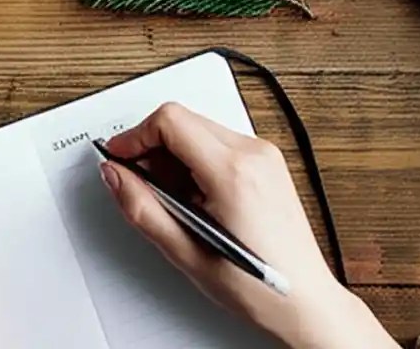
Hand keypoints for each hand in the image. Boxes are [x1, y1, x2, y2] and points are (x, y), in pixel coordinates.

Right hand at [100, 103, 396, 348]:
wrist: (303, 300)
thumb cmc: (258, 286)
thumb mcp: (186, 253)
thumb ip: (142, 208)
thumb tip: (115, 176)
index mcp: (233, 173)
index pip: (170, 120)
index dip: (135, 136)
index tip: (119, 157)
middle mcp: (254, 155)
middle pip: (182, 119)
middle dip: (152, 147)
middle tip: (143, 185)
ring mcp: (265, 156)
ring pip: (198, 128)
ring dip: (174, 156)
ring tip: (176, 200)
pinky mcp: (267, 163)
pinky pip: (217, 142)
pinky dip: (195, 161)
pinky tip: (196, 198)